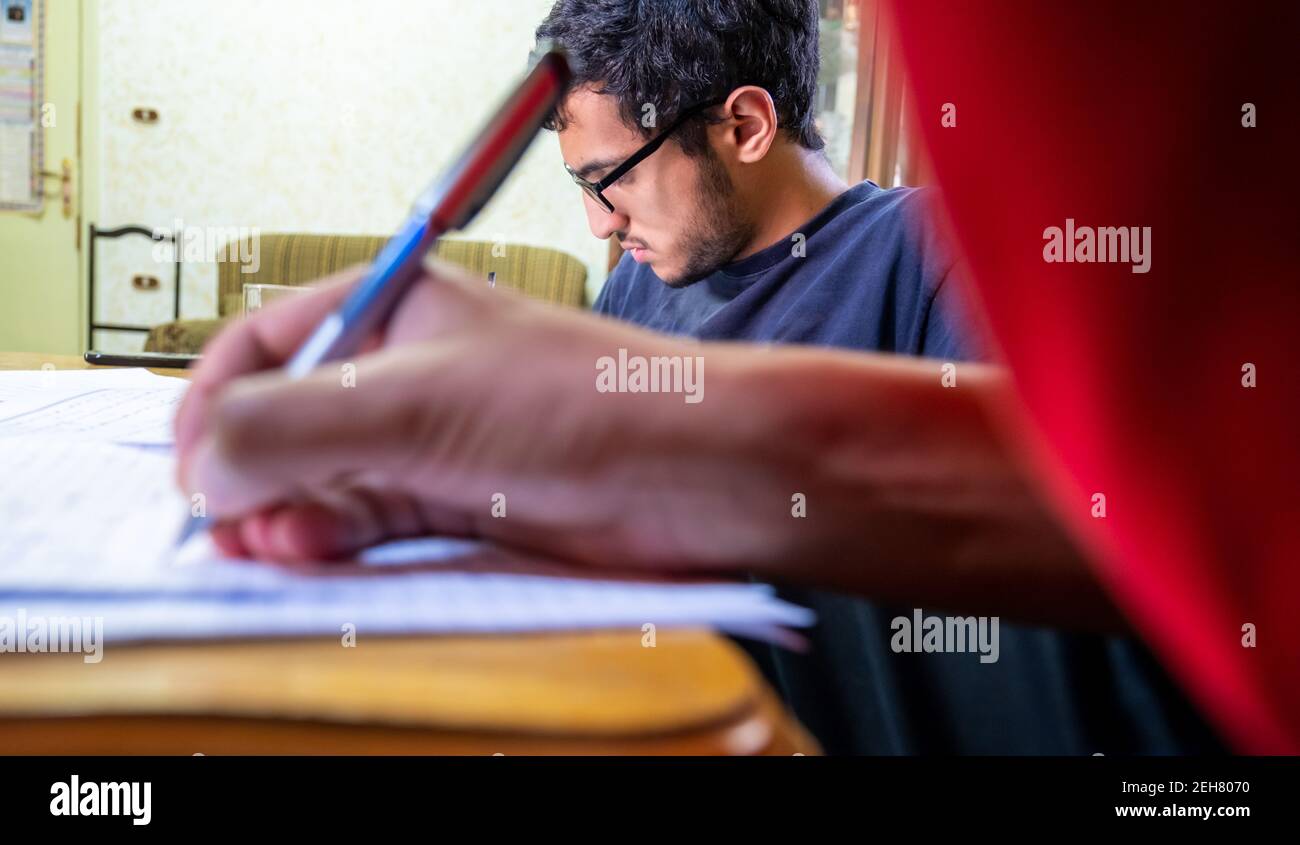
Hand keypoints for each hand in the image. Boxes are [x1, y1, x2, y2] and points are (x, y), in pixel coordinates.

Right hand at [176, 260, 1110, 626]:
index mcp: (393, 308)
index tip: (195, 465)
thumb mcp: (417, 401)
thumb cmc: (586, 407)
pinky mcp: (460, 507)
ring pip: (321, 482)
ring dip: (287, 517)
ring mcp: (432, 444)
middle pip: (284, 420)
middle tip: (237, 525)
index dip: (213, 401)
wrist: (700, 478)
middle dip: (248, 472)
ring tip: (284, 546)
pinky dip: (334, 544)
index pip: (264, 343)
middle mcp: (406, 373)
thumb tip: (203, 466)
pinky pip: (368, 527)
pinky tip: (323, 557)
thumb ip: (292, 423)